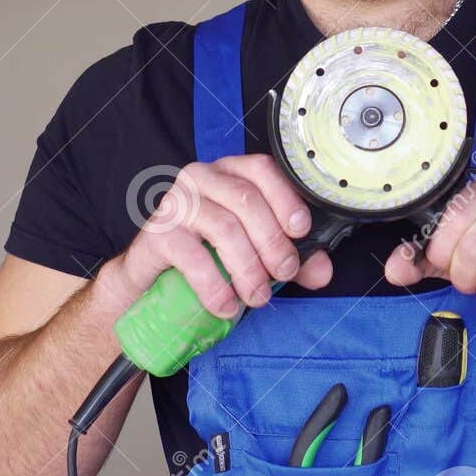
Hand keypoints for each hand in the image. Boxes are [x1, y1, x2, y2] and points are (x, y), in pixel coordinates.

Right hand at [98, 154, 333, 317]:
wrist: (152, 277)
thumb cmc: (209, 254)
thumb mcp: (256, 252)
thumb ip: (292, 257)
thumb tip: (323, 271)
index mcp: (230, 172)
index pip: (262, 169)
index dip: (286, 198)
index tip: (302, 231)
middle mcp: (201, 178)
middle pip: (247, 200)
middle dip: (273, 242)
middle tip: (284, 274)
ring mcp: (177, 203)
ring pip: (224, 228)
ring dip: (248, 268)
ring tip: (258, 297)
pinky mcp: (158, 233)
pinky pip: (193, 258)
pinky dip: (216, 286)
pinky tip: (227, 306)